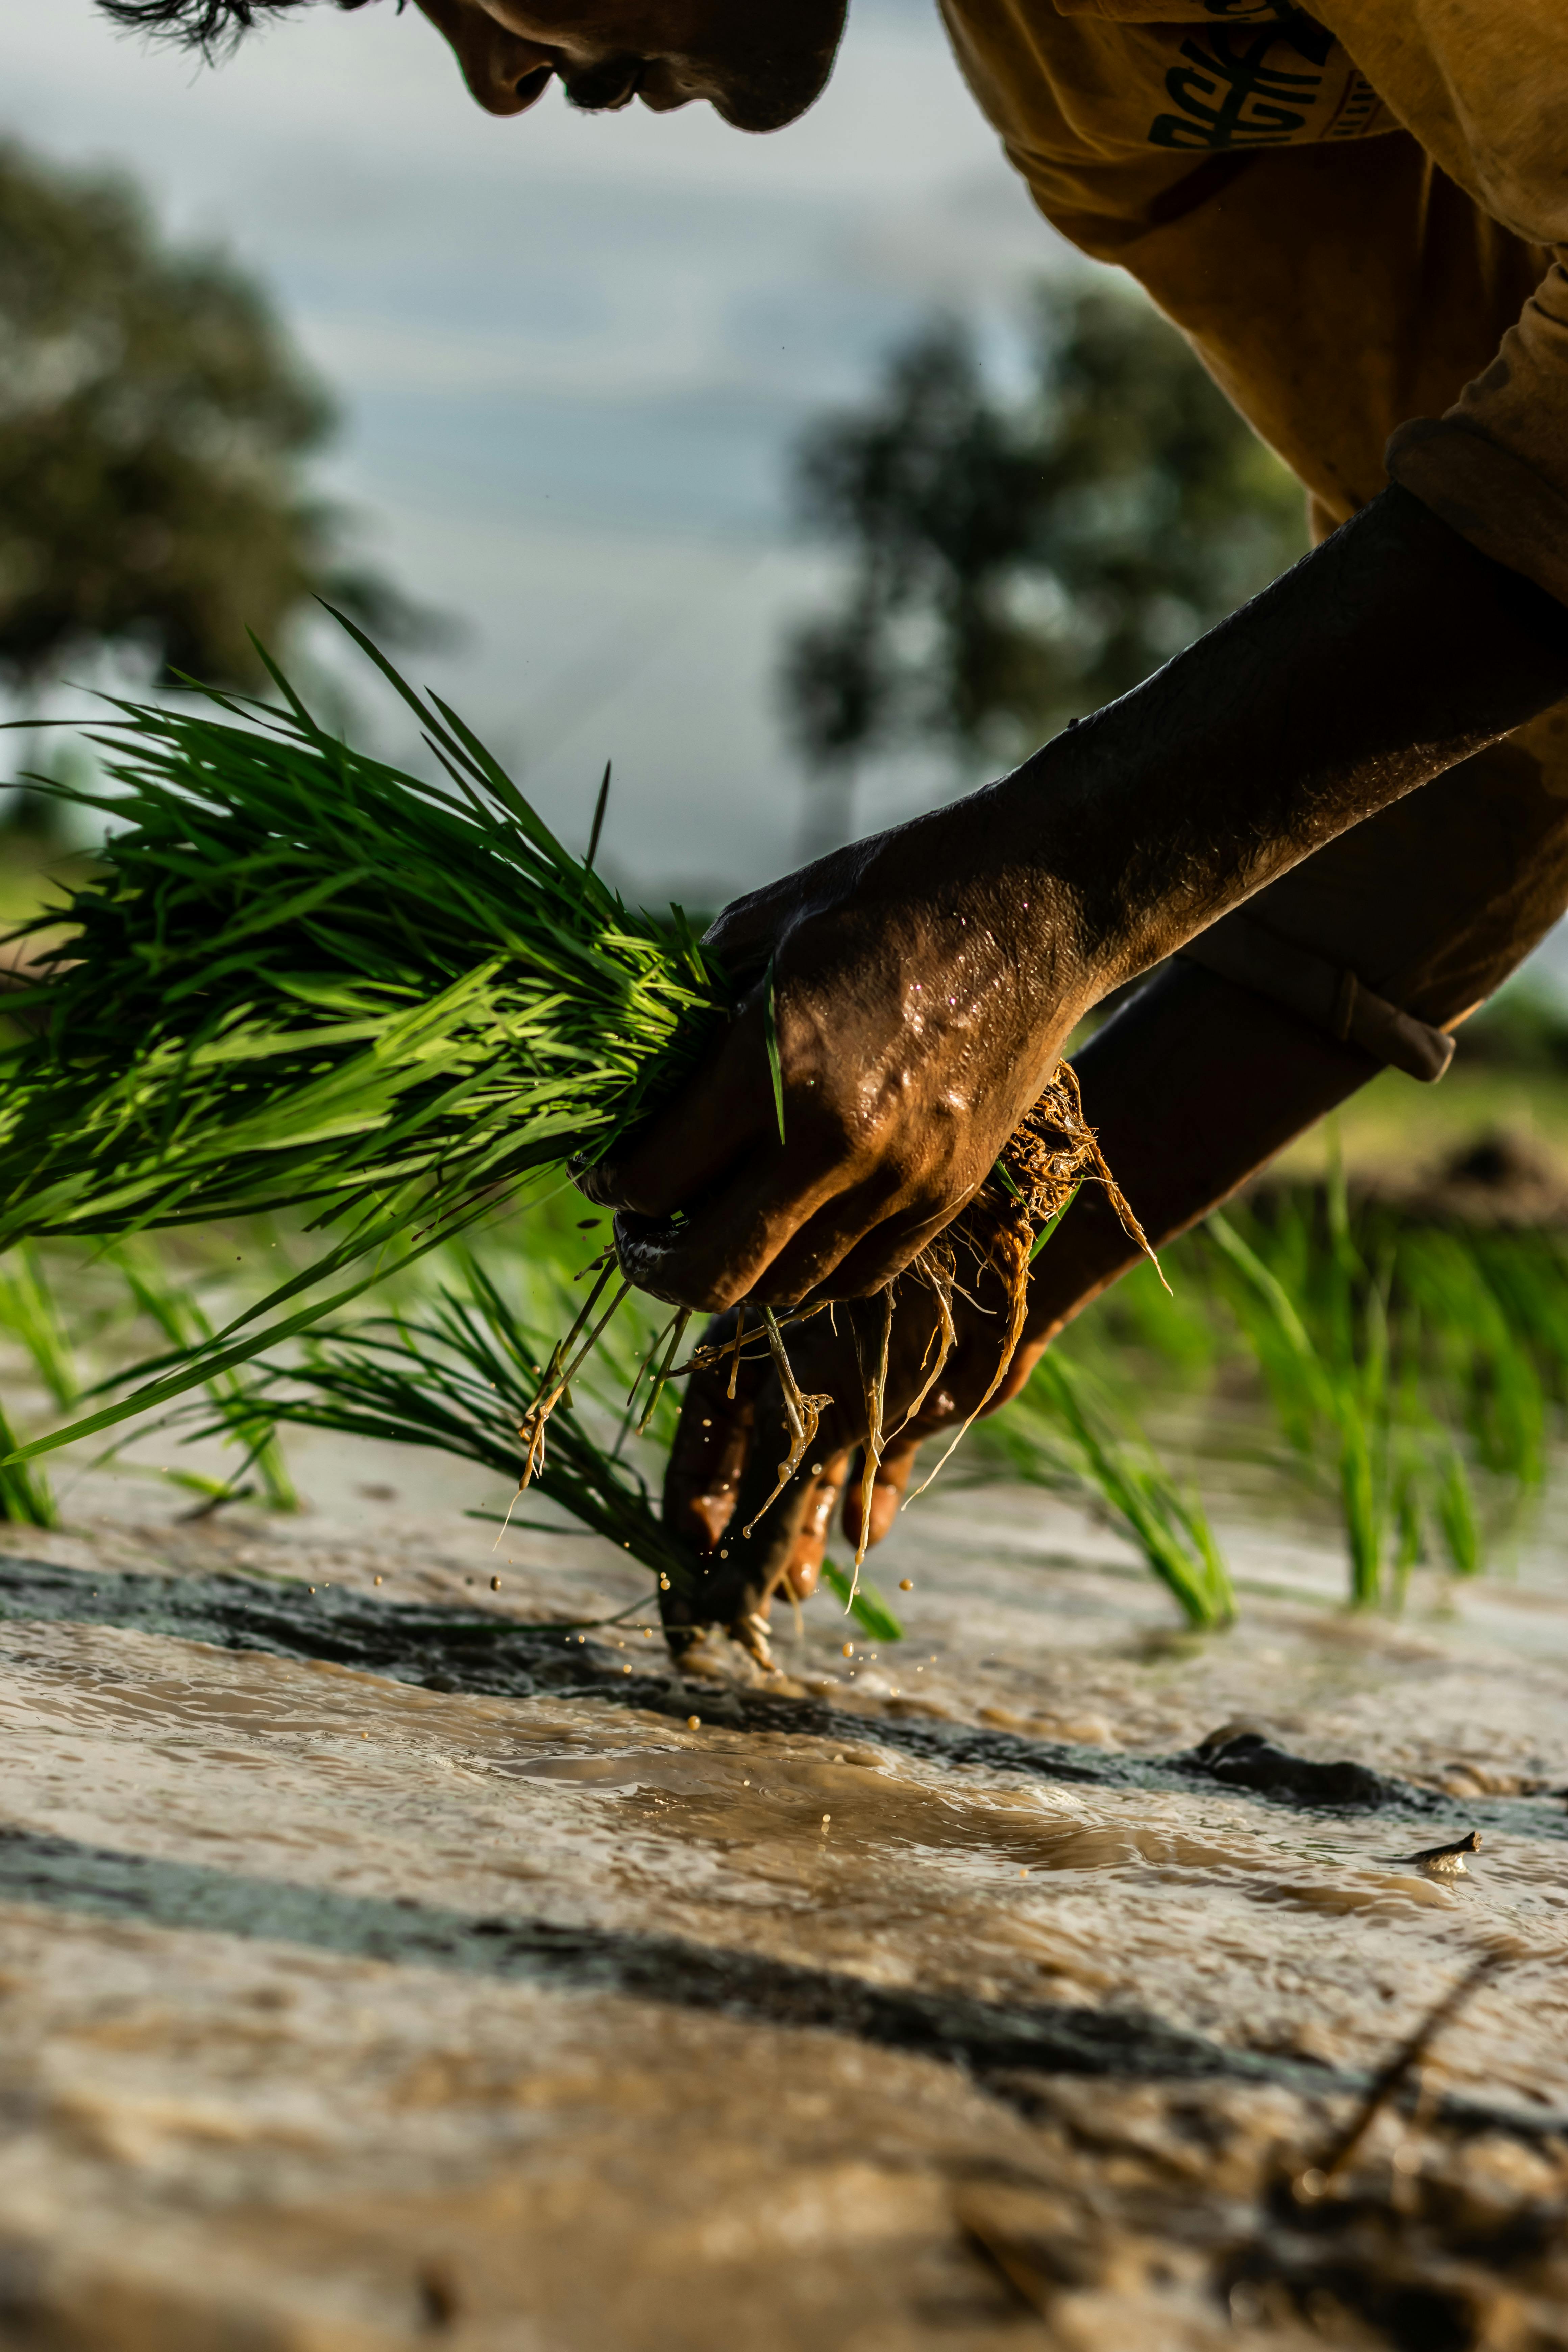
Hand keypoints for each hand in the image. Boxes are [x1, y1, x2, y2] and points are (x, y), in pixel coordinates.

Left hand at [583, 798, 1099, 1312]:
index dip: (609, 1187)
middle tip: (637, 1236)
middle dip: (652, 1266)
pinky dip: (806, 1275)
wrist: (1039, 906)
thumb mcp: (770, 923)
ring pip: (785, 1290)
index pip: (655, 1178)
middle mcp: (835, 1140)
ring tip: (710, 1235)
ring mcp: (900, 1179)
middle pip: (711, 1271)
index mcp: (775, 1063)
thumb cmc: (895, 894)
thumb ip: (695, 999)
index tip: (600, 1176)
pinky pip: (857, 1279)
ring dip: (732, 1275)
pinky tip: (783, 1235)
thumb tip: (633, 1057)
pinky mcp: (947, 1195)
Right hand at [659, 1247, 1045, 1651]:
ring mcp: (845, 1393)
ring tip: (804, 1589)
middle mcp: (784, 1379)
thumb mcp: (798, 1425)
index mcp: (736, 1364)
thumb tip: (725, 1602)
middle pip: (753, 1478)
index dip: (689, 1523)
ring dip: (805, 1535)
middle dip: (751, 1543)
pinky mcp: (904, 1408)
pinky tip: (866, 1538)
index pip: (696, 1457)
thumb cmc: (864, 1331)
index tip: (693, 1588)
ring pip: (813, 1479)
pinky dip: (869, 1503)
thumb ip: (764, 1515)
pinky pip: (877, 1468)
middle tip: (755, 1606)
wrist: (975, 1280)